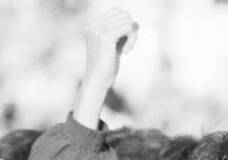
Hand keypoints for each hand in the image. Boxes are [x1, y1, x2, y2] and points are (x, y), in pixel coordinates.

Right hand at [74, 8, 138, 127]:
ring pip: (127, 20)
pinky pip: (129, 28)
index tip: (124, 41)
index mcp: (92, 24)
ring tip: (127, 49)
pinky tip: (126, 52)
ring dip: (133, 35)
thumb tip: (135, 22)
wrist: (98, 80)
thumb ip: (121, 32)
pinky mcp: (106, 37)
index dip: (126, 25)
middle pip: (123, 14)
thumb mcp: (114, 46)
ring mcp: (98, 29)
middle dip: (130, 29)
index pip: (117, 11)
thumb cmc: (107, 66)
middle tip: (128, 46)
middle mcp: (93, 24)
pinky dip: (132, 40)